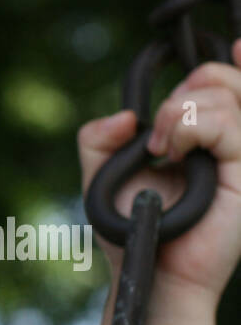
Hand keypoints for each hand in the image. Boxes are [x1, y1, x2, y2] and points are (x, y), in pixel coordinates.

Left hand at [76, 38, 240, 304]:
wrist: (149, 270)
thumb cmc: (133, 229)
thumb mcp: (103, 177)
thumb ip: (98, 140)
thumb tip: (123, 116)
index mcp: (208, 137)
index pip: (226, 82)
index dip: (220, 64)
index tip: (216, 54)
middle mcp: (232, 142)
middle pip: (224, 79)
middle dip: (182, 93)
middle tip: (155, 136)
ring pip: (225, 96)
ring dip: (177, 114)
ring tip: (159, 151)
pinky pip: (226, 123)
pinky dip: (188, 128)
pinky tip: (170, 156)